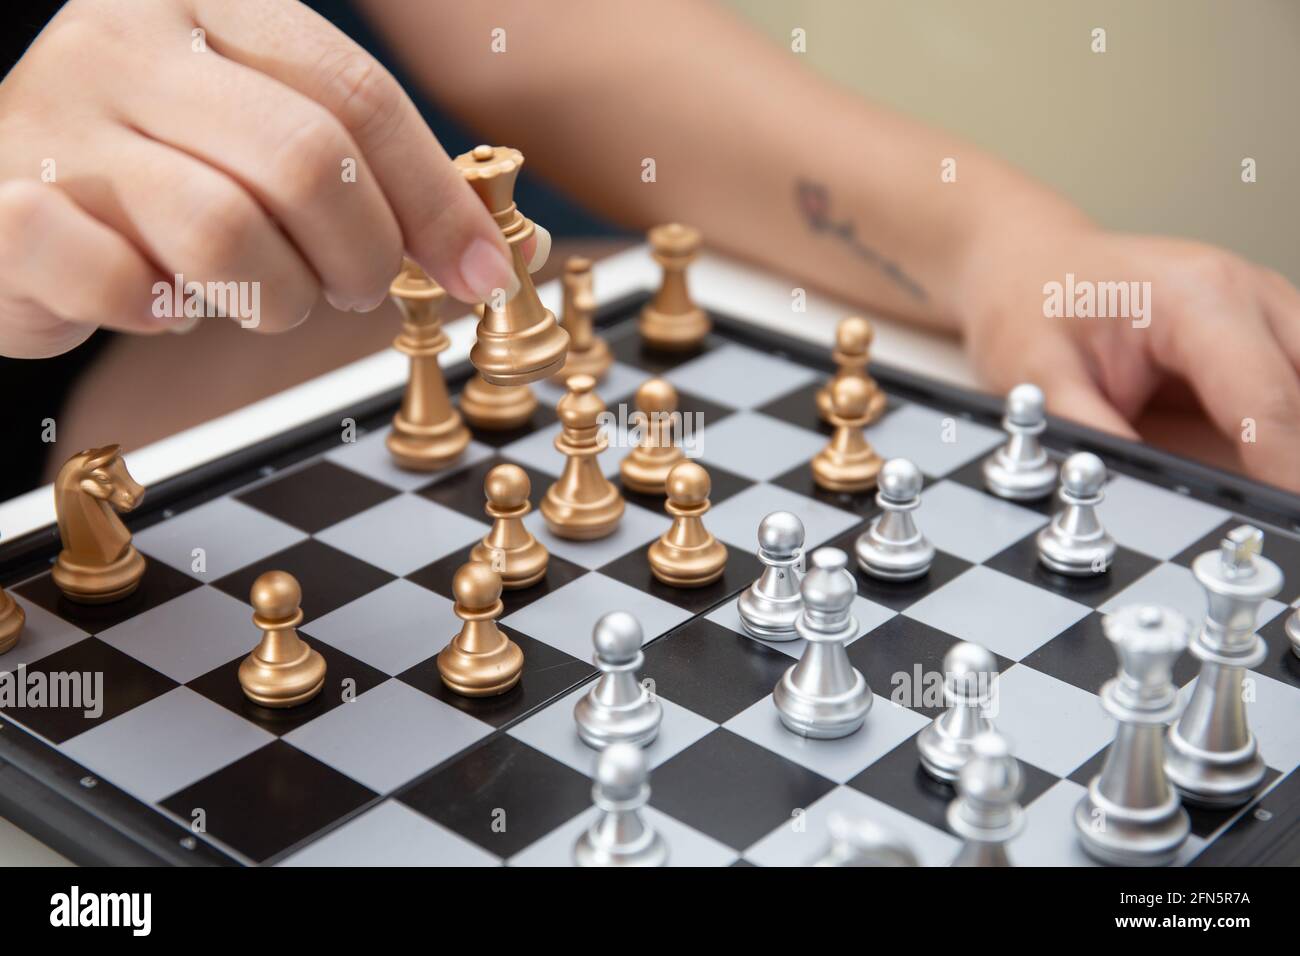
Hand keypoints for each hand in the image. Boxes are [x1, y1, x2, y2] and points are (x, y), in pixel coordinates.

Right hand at [0, 0, 530, 358]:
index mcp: (210, 9)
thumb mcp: (263, 148)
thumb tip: (501, 255)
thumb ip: (370, 180)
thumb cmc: (156, 183)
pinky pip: (119, 279)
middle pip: (304, 158)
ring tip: (265, 299)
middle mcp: (129, 45)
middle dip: (363, 254)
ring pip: (223, 228)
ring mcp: (57, 120)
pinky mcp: (4, 207)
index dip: (436, 198)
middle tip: (357, 288)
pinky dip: (161, 314)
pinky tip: (160, 303)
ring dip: (276, 297)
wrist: (2, 200)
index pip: (357, 94)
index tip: (480, 272)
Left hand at [957, 220, 1299, 490]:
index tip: (1285, 517)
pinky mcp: (1271, 333)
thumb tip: (1130, 489)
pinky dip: (1289, 428)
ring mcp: (1269, 309)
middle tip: (1277, 513)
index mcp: (1197, 297)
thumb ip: (1090, 431)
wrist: (1030, 266)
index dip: (1284, 470)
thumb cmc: (1031, 307)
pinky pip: (1299, 386)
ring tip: (1268, 494)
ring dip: (1295, 441)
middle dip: (1297, 456)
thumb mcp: (1035, 373)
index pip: (1266, 401)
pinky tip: (1269, 465)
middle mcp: (1248, 293)